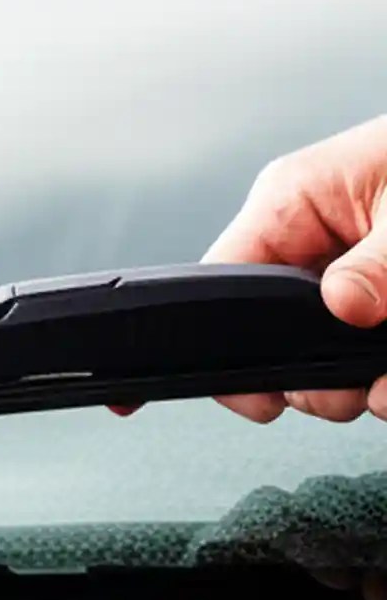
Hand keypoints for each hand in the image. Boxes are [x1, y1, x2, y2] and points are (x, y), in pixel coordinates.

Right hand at [115, 115, 386, 422]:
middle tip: (351, 395)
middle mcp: (308, 238)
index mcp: (292, 201)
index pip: (228, 279)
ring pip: (322, 350)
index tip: (259, 398)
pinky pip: (362, 348)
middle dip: (312, 375)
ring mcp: (343, 269)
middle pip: (273, 330)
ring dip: (356, 383)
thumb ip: (380, 261)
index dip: (232, 341)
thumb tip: (344, 306)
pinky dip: (382, 376)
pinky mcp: (377, 290)